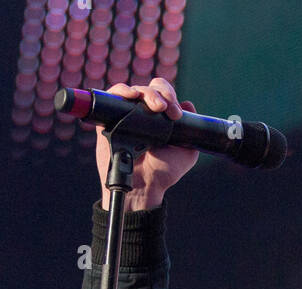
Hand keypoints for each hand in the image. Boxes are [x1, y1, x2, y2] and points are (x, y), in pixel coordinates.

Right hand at [96, 78, 199, 210]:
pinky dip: (121, 91)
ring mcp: (127, 114)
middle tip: (163, 109)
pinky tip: (130, 95)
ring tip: (153, 105)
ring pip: (134, 90)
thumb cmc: (163, 172)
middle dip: (159, 94)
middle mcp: (144, 112)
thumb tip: (188, 104)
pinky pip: (113, 96)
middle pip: (151, 88)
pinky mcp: (110, 117)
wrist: (143, 186)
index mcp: (162, 117)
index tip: (176, 115)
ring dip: (144, 92)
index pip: (165, 94)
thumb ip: (191, 131)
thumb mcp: (186, 153)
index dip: (171, 97)